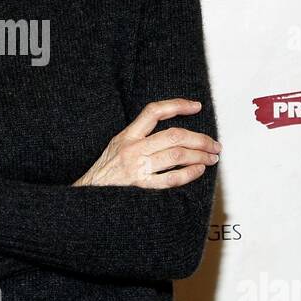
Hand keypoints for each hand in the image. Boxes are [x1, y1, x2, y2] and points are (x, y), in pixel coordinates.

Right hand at [73, 98, 220, 188]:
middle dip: (200, 139)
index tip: (196, 106)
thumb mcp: (116, 146)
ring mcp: (137, 167)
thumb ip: (139, 137)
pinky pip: (171, 179)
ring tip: (211, 157)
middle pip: (175, 136)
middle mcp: (133, 148)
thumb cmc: (104, 172)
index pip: (154, 111)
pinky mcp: (140, 186)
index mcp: (127, 135)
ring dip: (200, 156)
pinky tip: (198, 171)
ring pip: (177, 156)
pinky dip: (189, 173)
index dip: (178, 105)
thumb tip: (170, 134)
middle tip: (214, 144)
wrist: (86, 195)